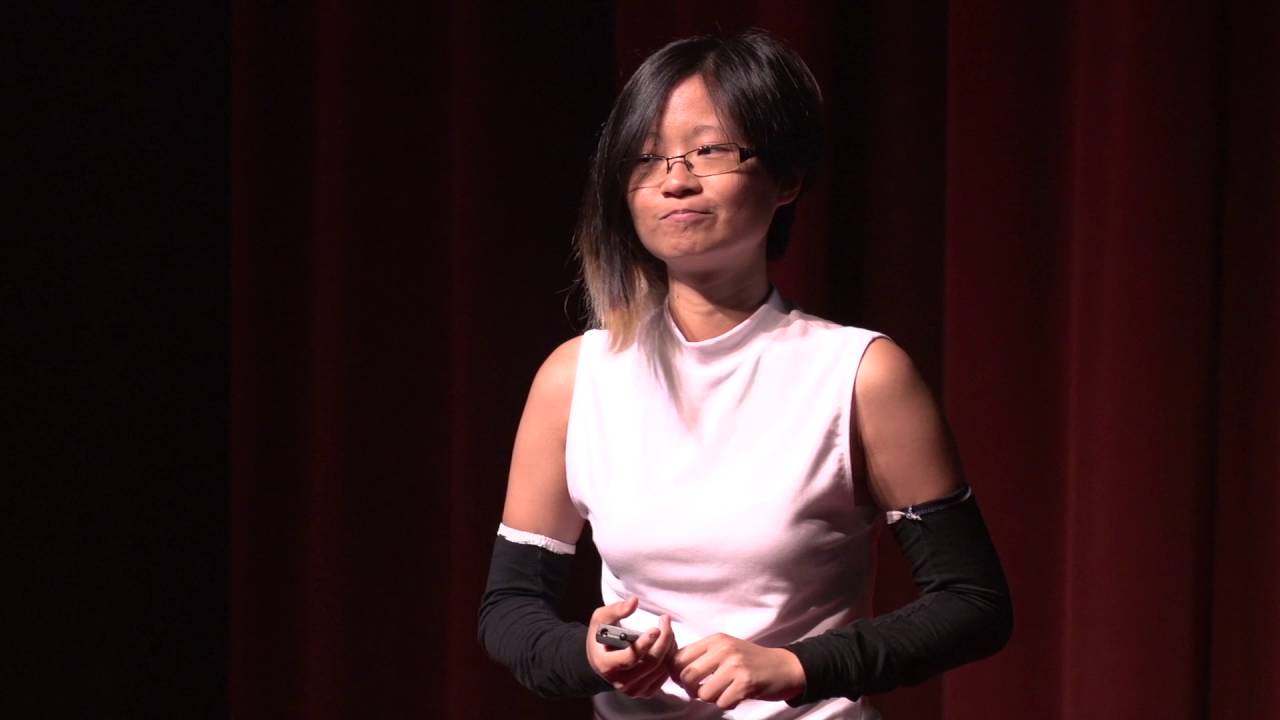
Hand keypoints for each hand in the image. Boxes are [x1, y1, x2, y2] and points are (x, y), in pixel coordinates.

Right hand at [586, 596, 675, 696]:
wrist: (600, 660)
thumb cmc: (600, 637)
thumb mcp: (601, 619)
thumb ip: (616, 609)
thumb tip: (634, 601)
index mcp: (606, 665)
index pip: (630, 657)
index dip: (645, 643)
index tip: (656, 628)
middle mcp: (620, 682)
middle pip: (650, 663)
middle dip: (664, 640)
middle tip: (665, 620)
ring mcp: (633, 690)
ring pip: (661, 669)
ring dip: (669, 647)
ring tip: (667, 630)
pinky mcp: (645, 692)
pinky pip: (664, 676)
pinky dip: (670, 659)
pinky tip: (668, 644)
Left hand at [670, 633, 805, 709]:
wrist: (784, 667)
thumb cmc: (750, 660)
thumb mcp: (725, 649)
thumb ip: (701, 655)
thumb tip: (673, 671)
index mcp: (715, 640)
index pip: (679, 658)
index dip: (676, 674)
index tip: (685, 681)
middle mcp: (723, 649)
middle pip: (686, 676)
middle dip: (690, 690)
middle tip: (701, 691)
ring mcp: (735, 666)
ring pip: (703, 693)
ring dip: (711, 699)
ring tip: (722, 692)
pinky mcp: (746, 683)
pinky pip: (722, 703)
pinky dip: (727, 704)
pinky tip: (736, 696)